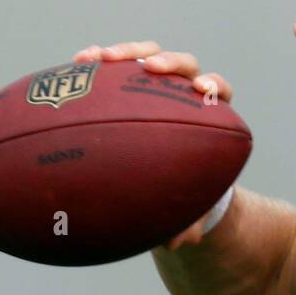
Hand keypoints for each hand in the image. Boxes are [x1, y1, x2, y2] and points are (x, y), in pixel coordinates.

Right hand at [72, 40, 235, 249]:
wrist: (162, 175)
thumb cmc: (180, 188)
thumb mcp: (186, 205)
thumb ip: (187, 219)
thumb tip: (177, 242)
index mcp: (208, 116)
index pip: (219, 90)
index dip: (213, 85)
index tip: (202, 89)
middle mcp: (184, 92)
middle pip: (185, 65)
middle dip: (169, 61)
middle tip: (150, 68)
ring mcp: (155, 84)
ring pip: (146, 56)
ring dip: (126, 52)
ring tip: (98, 58)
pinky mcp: (127, 83)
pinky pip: (113, 68)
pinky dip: (97, 63)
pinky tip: (77, 62)